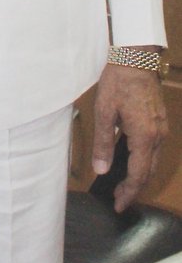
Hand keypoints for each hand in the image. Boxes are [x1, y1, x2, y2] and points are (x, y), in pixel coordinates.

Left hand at [91, 58, 168, 210]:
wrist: (136, 58)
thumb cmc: (118, 82)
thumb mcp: (104, 111)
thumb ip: (103, 142)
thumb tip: (101, 169)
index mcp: (144, 137)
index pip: (138, 175)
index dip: (128, 193)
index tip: (118, 205)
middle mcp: (158, 136)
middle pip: (148, 172)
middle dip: (133, 188)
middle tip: (118, 197)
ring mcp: (161, 129)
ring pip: (152, 161)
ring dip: (139, 174)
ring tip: (122, 182)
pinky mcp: (160, 121)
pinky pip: (154, 148)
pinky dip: (143, 160)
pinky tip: (129, 159)